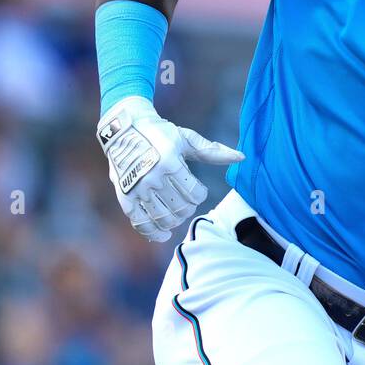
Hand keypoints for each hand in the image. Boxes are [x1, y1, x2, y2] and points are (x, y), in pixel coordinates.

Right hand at [97, 95, 243, 241]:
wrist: (122, 129)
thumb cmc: (160, 133)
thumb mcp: (186, 139)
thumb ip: (212, 151)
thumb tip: (242, 157)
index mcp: (170, 162)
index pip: (195, 193)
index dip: (200, 194)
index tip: (196, 189)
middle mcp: (152, 177)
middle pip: (181, 208)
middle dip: (188, 208)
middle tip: (187, 201)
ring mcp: (137, 188)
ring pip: (164, 218)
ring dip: (175, 220)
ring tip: (177, 213)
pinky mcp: (124, 196)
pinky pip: (140, 222)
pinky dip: (153, 233)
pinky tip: (163, 235)